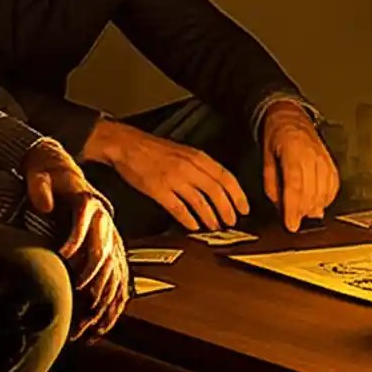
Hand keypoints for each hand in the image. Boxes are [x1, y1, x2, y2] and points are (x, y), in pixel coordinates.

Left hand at [22, 139, 128, 340]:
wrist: (60, 168)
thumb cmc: (48, 172)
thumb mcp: (39, 171)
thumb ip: (39, 187)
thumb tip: (44, 205)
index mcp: (87, 201)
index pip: (86, 220)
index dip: (77, 238)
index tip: (64, 256)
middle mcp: (102, 219)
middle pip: (105, 248)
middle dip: (95, 273)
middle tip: (81, 293)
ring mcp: (108, 234)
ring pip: (114, 265)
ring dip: (106, 290)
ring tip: (94, 313)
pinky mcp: (107, 245)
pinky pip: (117, 273)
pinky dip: (114, 296)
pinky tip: (106, 318)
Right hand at [85, 120, 249, 230]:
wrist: (128, 145)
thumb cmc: (156, 150)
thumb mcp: (185, 152)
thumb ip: (202, 167)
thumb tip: (219, 186)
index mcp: (198, 157)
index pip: (226, 177)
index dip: (238, 195)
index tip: (244, 208)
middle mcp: (189, 167)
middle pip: (216, 192)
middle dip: (227, 210)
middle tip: (231, 222)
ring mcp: (173, 179)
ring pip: (200, 202)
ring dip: (210, 218)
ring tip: (215, 227)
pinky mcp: (158, 190)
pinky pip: (178, 209)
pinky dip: (188, 220)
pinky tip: (193, 227)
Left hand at [262, 101, 339, 231]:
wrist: (291, 118)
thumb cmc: (276, 137)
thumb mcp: (266, 160)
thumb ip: (272, 185)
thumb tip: (281, 206)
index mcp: (293, 150)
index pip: (295, 184)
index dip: (293, 207)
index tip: (290, 224)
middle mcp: (312, 154)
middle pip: (311, 190)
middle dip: (302, 211)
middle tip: (293, 221)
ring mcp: (324, 158)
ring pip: (324, 190)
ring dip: (315, 206)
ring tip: (304, 213)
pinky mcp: (331, 162)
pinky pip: (333, 185)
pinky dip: (327, 198)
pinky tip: (318, 204)